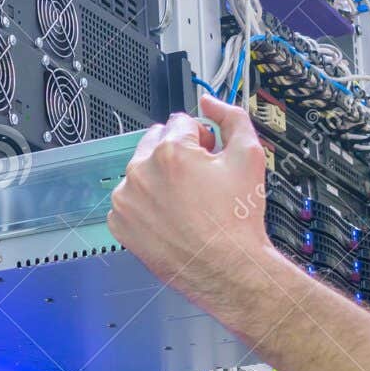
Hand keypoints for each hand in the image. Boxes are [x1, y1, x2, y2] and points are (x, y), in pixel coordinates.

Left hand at [106, 95, 274, 301]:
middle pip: (156, 144)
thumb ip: (231, 117)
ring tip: (187, 204)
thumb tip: (210, 101)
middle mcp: (140, 172)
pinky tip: (171, 219)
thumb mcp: (249, 156)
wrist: (227, 269)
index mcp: (169, 151)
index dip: (201, 139)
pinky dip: (147, 206)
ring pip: (142, 173)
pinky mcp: (120, 224)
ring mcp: (126, 200)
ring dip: (160, 180)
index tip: (209, 158)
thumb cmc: (236, 221)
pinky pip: (130, 201)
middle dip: (178, 155)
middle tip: (201, 182)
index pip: (180, 123)